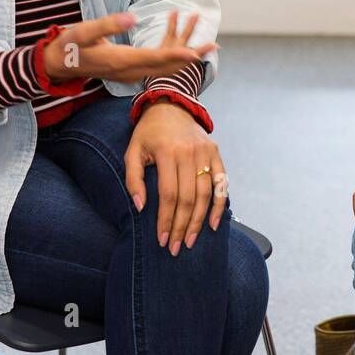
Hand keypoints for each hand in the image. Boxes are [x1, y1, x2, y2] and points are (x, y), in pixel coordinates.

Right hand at [44, 11, 217, 84]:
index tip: (194, 52)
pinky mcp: (128, 72)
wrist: (58, 65)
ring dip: (185, 60)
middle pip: (165, 66)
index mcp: (120, 61)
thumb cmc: (68, 46)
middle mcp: (128, 71)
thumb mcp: (83, 31)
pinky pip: (156, 68)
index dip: (174, 56)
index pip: (153, 59)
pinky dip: (172, 61)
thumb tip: (133, 18)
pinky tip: (184, 54)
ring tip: (206, 49)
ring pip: (162, 69)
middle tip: (214, 47)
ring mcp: (129, 74)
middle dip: (190, 57)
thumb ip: (107, 25)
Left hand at [124, 102, 226, 256]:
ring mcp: (205, 152)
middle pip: (188, 198)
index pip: (168, 194)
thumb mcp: (132, 152)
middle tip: (176, 247)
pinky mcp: (215, 153)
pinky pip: (221, 183)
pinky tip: (212, 224)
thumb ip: (133, 179)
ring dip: (199, 221)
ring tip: (191, 241)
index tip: (162, 239)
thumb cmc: (148, 133)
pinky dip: (220, 205)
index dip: (166, 220)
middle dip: (182, 226)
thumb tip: (140, 207)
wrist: (170, 106)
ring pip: (206, 194)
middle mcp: (189, 152)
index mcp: (167, 152)